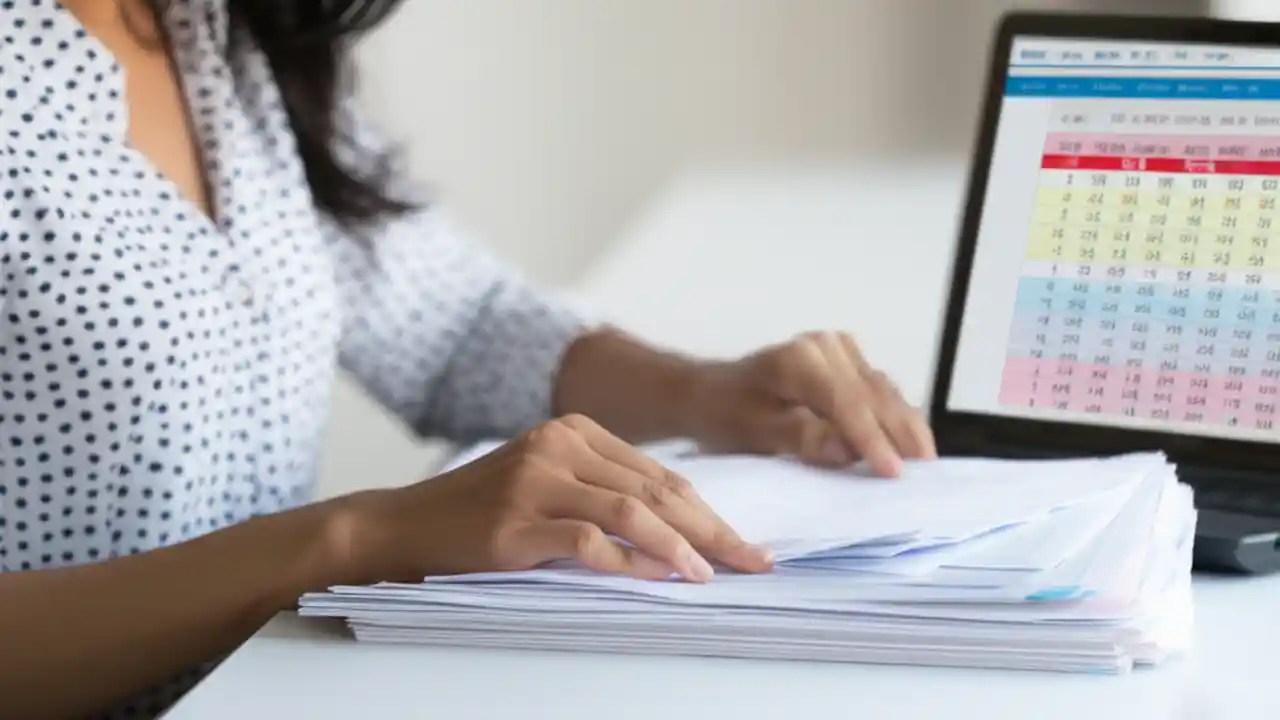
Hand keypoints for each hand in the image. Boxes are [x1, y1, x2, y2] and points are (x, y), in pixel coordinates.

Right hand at [344, 415, 773, 583]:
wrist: (404, 526)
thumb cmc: (482, 513)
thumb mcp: (547, 485)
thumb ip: (604, 492)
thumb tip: (680, 531)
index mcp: (574, 431)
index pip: (660, 475)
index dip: (708, 511)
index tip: (744, 543)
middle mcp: (559, 445)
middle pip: (656, 490)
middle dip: (711, 529)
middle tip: (752, 562)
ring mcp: (535, 480)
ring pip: (630, 510)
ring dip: (679, 546)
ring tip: (711, 575)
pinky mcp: (515, 521)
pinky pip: (587, 540)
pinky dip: (628, 561)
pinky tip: (657, 578)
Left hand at [687, 331, 935, 476]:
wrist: (710, 394)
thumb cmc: (726, 416)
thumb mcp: (754, 434)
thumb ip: (801, 438)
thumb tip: (848, 449)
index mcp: (797, 359)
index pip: (846, 401)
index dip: (872, 439)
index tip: (892, 473)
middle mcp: (823, 345)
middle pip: (872, 394)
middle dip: (898, 434)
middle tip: (925, 475)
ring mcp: (838, 349)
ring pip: (882, 391)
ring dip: (904, 425)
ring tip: (925, 464)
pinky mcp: (847, 360)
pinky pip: (877, 390)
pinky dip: (893, 417)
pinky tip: (909, 445)